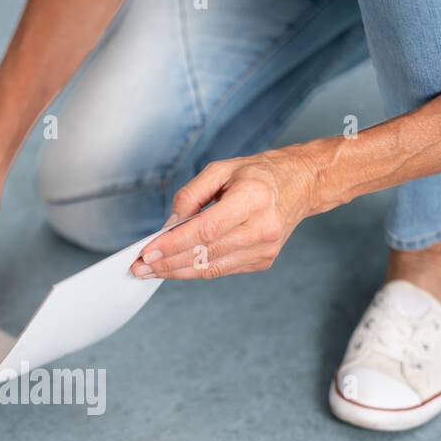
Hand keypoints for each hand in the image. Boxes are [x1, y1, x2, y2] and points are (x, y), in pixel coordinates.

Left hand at [129, 146, 319, 280]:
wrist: (301, 185)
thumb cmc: (258, 174)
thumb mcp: (221, 169)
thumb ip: (191, 194)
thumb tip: (168, 225)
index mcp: (253, 198)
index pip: (206, 230)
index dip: (174, 244)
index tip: (147, 252)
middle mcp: (262, 227)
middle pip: (206, 253)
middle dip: (167, 263)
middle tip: (139, 268)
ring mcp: (265, 249)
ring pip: (211, 268)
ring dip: (177, 272)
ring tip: (150, 271)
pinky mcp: (263, 261)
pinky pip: (221, 270)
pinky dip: (195, 269)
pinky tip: (175, 267)